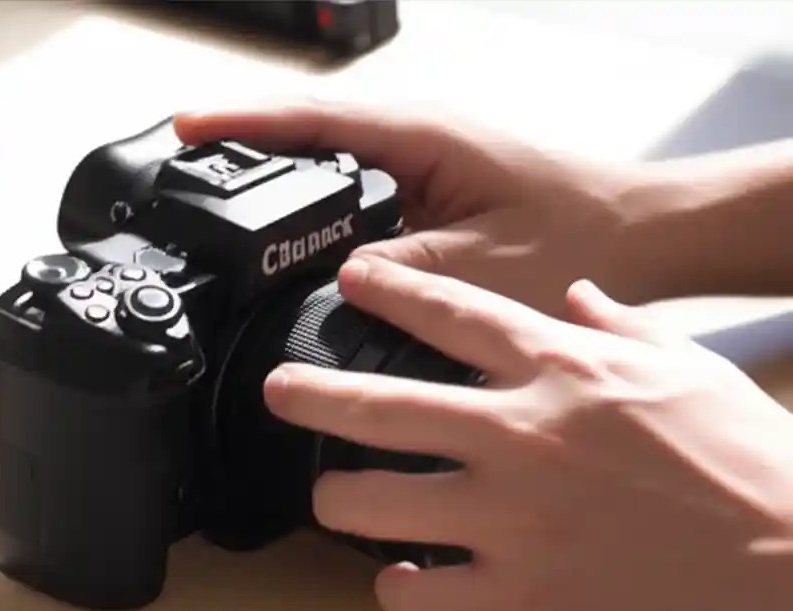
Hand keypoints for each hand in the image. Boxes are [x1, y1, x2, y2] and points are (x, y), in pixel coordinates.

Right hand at [174, 102, 678, 316]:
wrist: (642, 233)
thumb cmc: (584, 238)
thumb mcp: (488, 269)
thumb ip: (407, 273)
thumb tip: (334, 280)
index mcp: (424, 137)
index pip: (315, 121)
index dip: (245, 125)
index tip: (186, 129)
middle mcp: (416, 135)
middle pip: (307, 126)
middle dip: (240, 139)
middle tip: (176, 159)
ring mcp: (419, 156)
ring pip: (327, 151)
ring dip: (271, 165)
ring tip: (210, 187)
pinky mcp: (426, 183)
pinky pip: (351, 179)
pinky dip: (309, 191)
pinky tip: (283, 223)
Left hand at [264, 255, 792, 610]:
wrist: (789, 557)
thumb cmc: (747, 459)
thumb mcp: (683, 365)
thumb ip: (617, 324)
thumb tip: (579, 296)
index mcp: (561, 370)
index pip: (452, 312)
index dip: (390, 291)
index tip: (348, 280)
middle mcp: (520, 432)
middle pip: (379, 404)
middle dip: (311, 393)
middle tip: (279, 389)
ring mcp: (511, 515)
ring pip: (374, 500)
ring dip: (336, 499)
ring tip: (328, 498)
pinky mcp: (520, 593)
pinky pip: (419, 595)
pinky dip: (399, 591)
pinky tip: (396, 583)